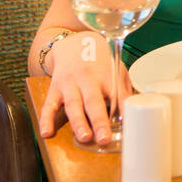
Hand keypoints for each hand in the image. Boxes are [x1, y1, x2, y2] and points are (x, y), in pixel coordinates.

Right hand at [38, 31, 134, 145]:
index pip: (118, 94)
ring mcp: (69, 84)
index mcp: (106, 75)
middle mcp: (87, 80)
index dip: (124, 109)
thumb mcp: (117, 70)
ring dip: (78, 123)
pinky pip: (49, 105)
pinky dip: (46, 120)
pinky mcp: (54, 88)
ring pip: (73, 105)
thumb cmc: (100, 61)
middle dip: (99, 121)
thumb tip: (135, 111)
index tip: (130, 124)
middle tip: (104, 138)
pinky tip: (46, 133)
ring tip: (84, 138)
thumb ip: (123, 90)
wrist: (74, 43)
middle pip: (93, 102)